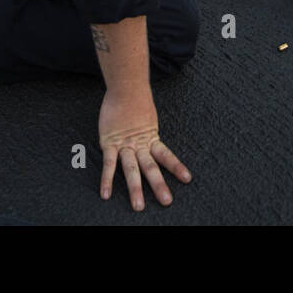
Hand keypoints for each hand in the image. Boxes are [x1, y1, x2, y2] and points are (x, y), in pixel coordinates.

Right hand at [98, 86, 190, 209]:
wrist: (125, 87)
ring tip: (138, 206)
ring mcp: (124, 144)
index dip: (176, 167)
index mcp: (150, 138)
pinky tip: (105, 194)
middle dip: (159, 185)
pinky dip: (106, 179)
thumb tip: (152, 134)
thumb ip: (148, 130)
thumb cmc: (136, 99)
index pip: (166, 155)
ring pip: (131, 169)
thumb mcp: (148, 116)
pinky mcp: (109, 142)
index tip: (187, 179)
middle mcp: (139, 144)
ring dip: (135, 188)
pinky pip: (108, 163)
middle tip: (167, 202)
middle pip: (151, 168)